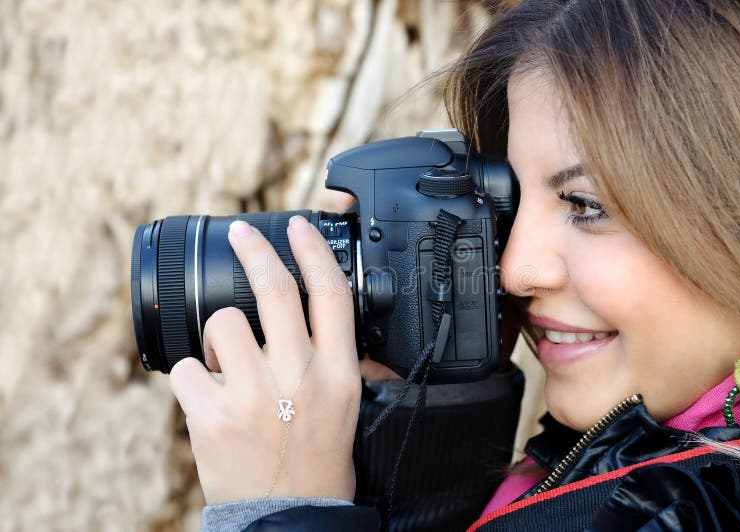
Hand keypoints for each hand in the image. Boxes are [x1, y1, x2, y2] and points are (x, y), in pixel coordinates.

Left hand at [169, 216, 360, 504]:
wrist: (290, 517)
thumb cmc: (319, 460)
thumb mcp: (347, 405)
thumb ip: (339, 360)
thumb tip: (332, 317)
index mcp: (337, 372)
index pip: (330, 293)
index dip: (312, 251)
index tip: (298, 227)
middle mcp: (299, 377)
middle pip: (275, 289)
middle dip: (255, 250)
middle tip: (242, 234)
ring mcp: (255, 395)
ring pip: (223, 324)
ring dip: (218, 336)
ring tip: (227, 364)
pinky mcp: (214, 416)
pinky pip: (187, 368)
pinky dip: (192, 376)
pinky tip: (209, 396)